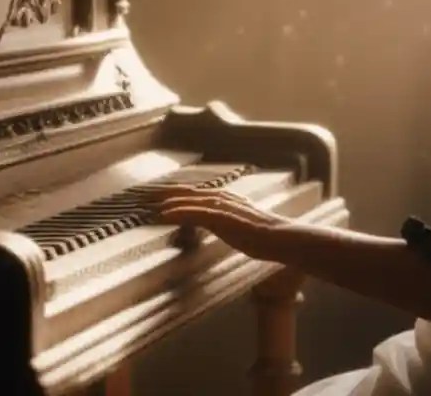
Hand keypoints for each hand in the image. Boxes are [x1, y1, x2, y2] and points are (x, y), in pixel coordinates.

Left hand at [146, 184, 289, 260]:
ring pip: (190, 200)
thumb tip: (225, 228)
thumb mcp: (245, 228)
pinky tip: (165, 214)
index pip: (199, 194)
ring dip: (169, 201)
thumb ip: (232, 224)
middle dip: (168, 193)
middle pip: (190, 192)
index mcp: (229, 200)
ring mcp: (223, 207)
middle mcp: (224, 199)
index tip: (163, 195)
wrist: (283, 239)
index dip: (180, 194)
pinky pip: (195, 213)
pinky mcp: (223, 218)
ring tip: (150, 204)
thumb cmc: (269, 237)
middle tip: (147, 196)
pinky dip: (179, 211)